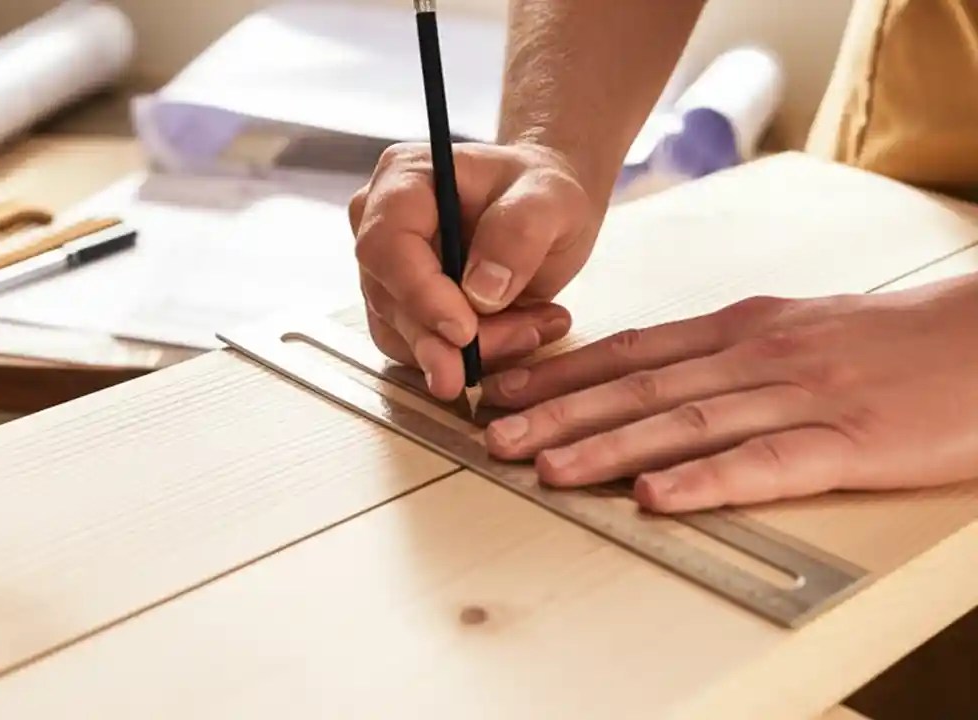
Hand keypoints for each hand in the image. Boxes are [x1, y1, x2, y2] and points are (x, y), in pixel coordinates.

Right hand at [348, 141, 602, 399]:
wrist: (543, 210)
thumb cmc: (542, 190)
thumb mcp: (550, 197)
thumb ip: (518, 232)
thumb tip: (481, 292)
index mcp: (403, 179)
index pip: (386, 244)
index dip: (419, 293)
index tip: (464, 331)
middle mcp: (378, 224)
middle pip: (389, 298)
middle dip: (447, 338)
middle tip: (517, 344)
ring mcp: (385, 270)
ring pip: (402, 334)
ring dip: (466, 352)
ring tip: (533, 329)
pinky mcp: (399, 308)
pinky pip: (418, 350)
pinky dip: (468, 357)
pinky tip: (518, 336)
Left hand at [480, 274, 977, 512]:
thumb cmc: (891, 339)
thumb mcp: (795, 327)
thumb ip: (723, 350)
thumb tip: (651, 373)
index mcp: (742, 327)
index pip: (633, 351)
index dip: (562, 374)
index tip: (504, 391)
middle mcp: (757, 354)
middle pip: (642, 387)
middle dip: (560, 414)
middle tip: (496, 437)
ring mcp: (802, 396)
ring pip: (688, 423)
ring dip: (610, 447)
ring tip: (549, 469)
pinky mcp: (851, 442)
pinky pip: (768, 463)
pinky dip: (708, 481)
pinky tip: (659, 497)